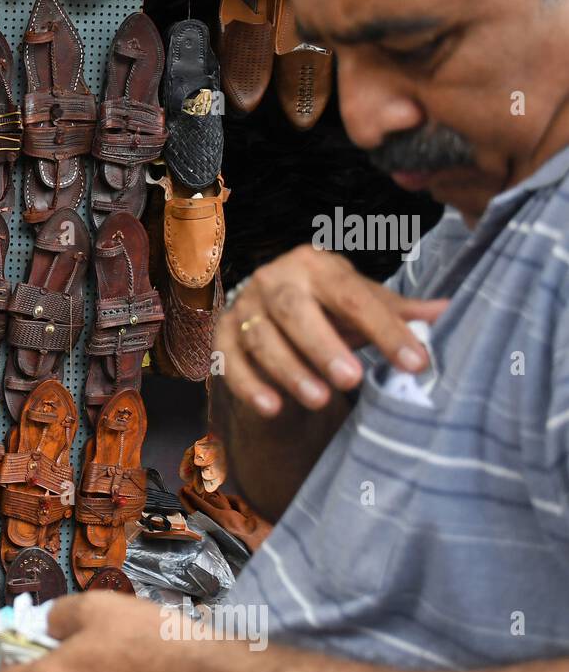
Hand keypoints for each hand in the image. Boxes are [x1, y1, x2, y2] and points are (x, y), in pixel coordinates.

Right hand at [215, 246, 448, 416]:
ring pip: (261, 339)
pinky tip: (273, 407)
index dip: (386, 330)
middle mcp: (273, 279)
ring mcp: (243, 307)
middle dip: (324, 346)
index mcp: (314, 265)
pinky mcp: (221, 336)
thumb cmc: (327, 312)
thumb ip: (399, 314)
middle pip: (295, 310)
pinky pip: (229, 361)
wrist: (272, 320)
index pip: (353, 296)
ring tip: (320, 399)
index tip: (417, 362)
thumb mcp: (363, 308)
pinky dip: (249, 385)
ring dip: (290, 370)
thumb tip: (449, 311)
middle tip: (353, 379)